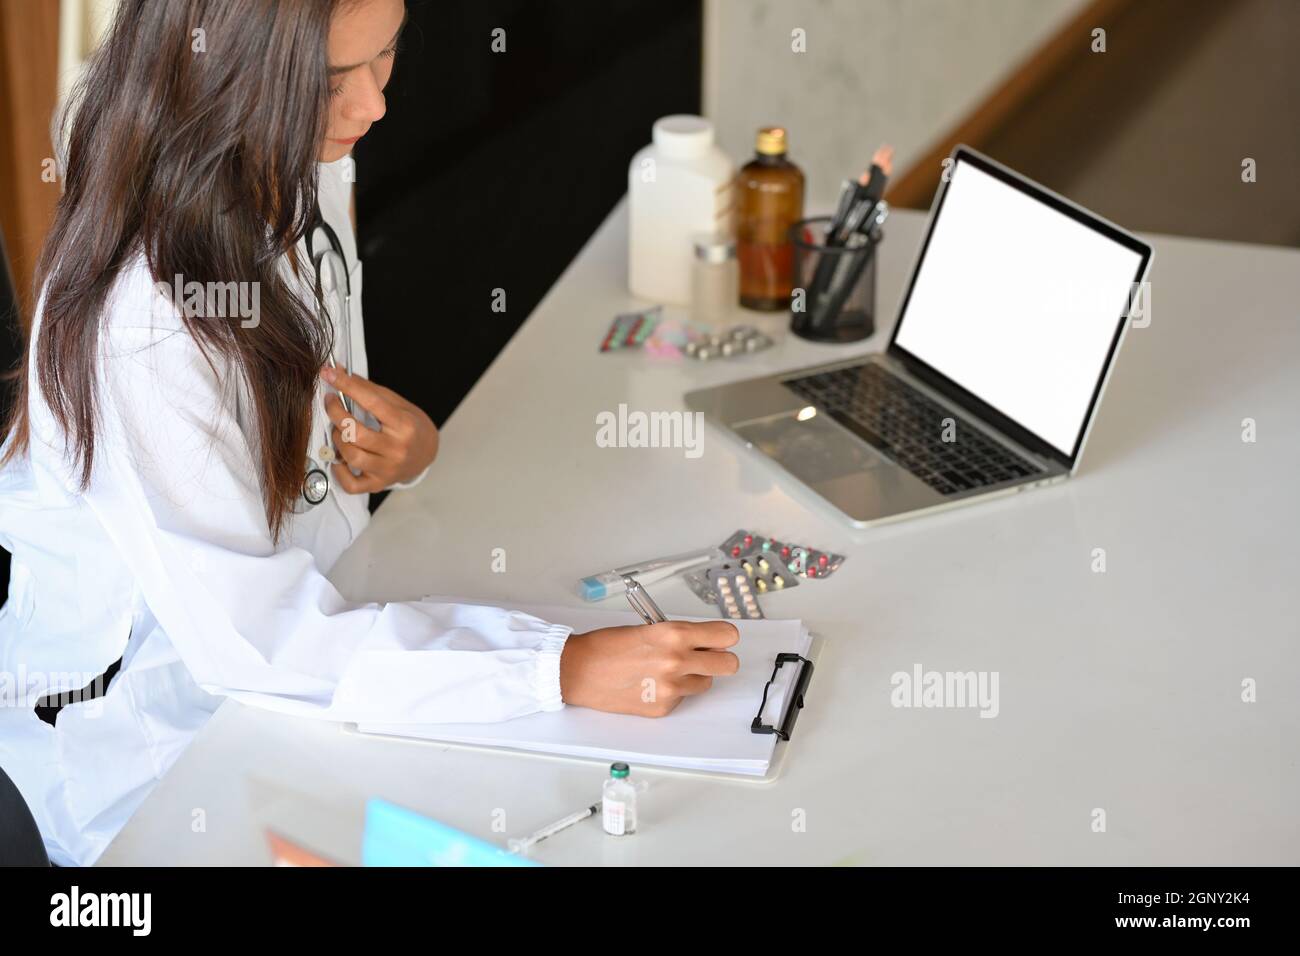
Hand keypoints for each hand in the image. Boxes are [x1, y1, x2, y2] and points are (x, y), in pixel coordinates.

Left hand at [320, 367, 438, 492]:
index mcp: (405, 425)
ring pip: (351, 456)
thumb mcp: (398, 403)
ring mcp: (388, 469)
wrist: (427, 452)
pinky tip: (340, 458)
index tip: (329, 374)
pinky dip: (339, 472)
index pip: (371, 402)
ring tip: (339, 430)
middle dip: (336, 413)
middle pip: (356, 432)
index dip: (346, 386)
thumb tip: (340, 373)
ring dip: (338, 439)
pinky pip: (352, 484)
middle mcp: (397, 449)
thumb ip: (369, 390)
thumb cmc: (411, 426)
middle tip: (331, 402)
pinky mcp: (378, 483)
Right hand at [559, 621, 739, 716]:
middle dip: (719, 659)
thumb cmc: (607, 646)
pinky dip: (673, 692)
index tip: (717, 639)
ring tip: (667, 671)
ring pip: (706, 683)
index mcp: (674, 634)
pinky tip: (650, 684)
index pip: (727, 636)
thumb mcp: (649, 628)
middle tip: (702, 657)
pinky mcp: (662, 708)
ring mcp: (671, 688)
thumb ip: (680, 636)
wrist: (578, 671)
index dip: (723, 638)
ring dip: (694, 677)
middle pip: (728, 664)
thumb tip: (704, 643)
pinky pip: (683, 698)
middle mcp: (677, 661)